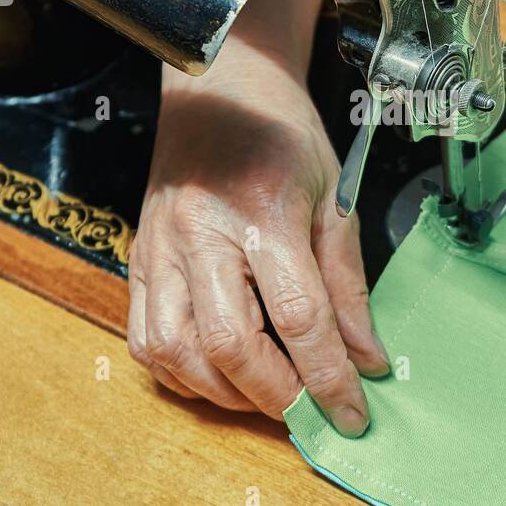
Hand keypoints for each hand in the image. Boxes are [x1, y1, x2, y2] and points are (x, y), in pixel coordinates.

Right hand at [127, 27, 390, 435]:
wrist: (220, 90)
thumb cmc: (280, 135)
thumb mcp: (334, 198)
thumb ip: (348, 284)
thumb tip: (366, 359)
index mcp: (261, 213)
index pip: (299, 316)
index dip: (329, 377)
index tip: (352, 415)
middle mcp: (200, 235)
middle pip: (228, 345)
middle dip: (275, 396)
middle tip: (311, 415)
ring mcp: (160, 249)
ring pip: (175, 353)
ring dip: (224, 391)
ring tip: (268, 393)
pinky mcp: (139, 259)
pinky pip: (146, 339)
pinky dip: (183, 372)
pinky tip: (218, 372)